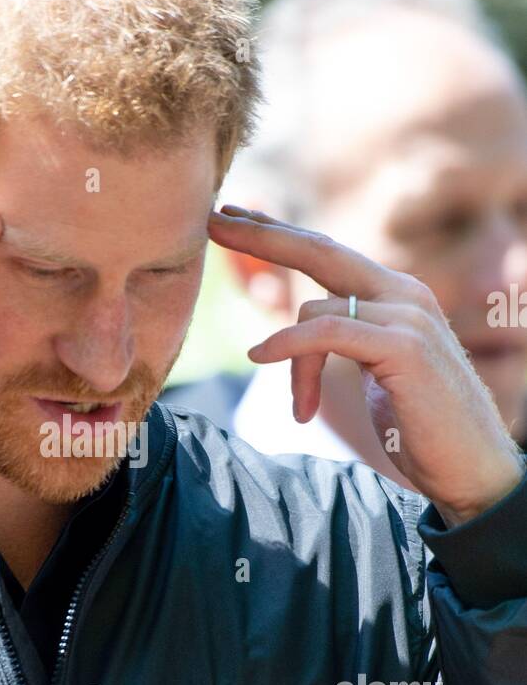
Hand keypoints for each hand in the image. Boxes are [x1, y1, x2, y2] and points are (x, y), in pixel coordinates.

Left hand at [208, 205, 525, 525]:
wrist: (471, 469)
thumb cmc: (420, 430)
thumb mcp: (372, 374)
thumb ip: (344, 343)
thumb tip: (300, 335)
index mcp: (395, 297)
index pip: (328, 253)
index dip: (280, 233)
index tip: (234, 216)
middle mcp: (403, 294)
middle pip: (319, 250)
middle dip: (262, 235)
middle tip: (213, 219)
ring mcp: (406, 316)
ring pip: (315, 309)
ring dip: (291, 361)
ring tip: (302, 409)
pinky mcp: (403, 346)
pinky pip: (326, 332)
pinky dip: (289, 345)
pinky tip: (261, 356)